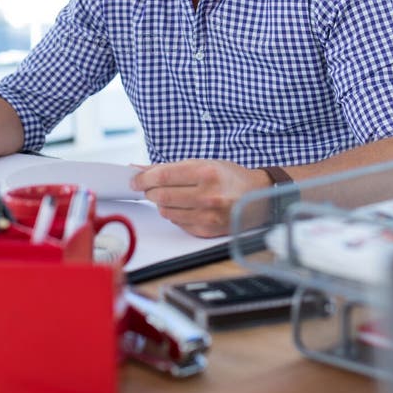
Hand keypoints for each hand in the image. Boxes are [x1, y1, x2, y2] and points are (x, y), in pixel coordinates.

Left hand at [130, 159, 267, 237]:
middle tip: (149, 187)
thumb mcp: (202, 163)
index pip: (163, 176)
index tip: (134, 179)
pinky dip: (174, 214)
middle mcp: (207, 195)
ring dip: (162, 203)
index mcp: (206, 173)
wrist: (258, 197)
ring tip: (171, 195)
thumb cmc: (229, 177)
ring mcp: (208, 215)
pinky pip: (177, 223)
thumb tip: (138, 169)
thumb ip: (169, 167)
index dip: (143, 178)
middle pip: (161, 196)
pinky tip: (184, 206)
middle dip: (150, 191)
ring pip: (166, 211)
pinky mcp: (207, 230)